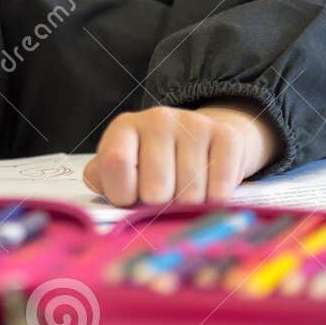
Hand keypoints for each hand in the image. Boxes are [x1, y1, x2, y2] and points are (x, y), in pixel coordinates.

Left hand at [81, 100, 279, 207]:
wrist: (202, 143)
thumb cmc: (152, 166)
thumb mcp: (122, 170)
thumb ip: (103, 179)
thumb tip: (98, 181)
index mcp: (124, 127)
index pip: (116, 162)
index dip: (123, 194)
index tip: (131, 199)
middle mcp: (157, 119)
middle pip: (156, 187)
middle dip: (160, 205)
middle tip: (163, 198)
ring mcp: (193, 123)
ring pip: (190, 192)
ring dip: (189, 205)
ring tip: (185, 193)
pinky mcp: (226, 136)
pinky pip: (221, 186)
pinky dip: (216, 199)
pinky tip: (210, 189)